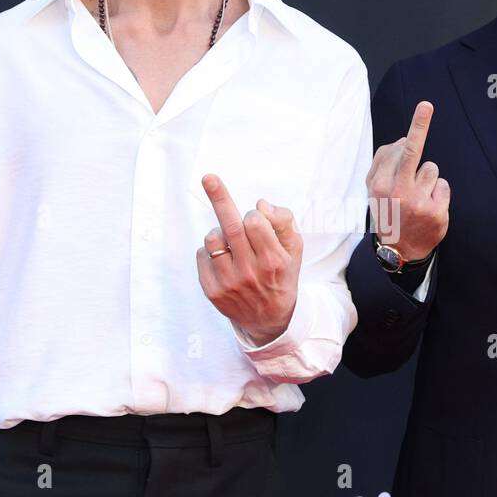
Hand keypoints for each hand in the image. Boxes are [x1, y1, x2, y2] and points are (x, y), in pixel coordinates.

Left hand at [196, 175, 302, 344]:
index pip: (256, 223)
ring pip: (213, 239)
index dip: (254, 216)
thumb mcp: (294, 250)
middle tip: (208, 177)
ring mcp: (229, 283)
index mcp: (273, 261)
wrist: (271, 319)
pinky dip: (210, 251)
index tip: (256, 220)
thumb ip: (283, 222)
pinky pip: (202, 255)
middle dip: (219, 197)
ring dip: (220, 232)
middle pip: (230, 226)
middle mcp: (251, 273)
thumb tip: (260, 204)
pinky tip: (223, 259)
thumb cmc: (282, 275)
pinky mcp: (212, 291)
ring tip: (231, 243)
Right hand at [366, 100, 449, 261]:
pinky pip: (443, 186)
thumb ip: (382, 165)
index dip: (413, 132)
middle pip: (411, 151)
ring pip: (431, 169)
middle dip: (419, 125)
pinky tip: (430, 205)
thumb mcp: (374, 191)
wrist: (399, 250)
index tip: (425, 108)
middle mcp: (396, 192)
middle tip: (426, 106)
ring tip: (419, 195)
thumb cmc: (388, 212)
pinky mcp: (434, 211)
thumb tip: (400, 141)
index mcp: (379, 185)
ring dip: (429, 178)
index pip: (395, 150)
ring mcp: (416, 202)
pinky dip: (439, 192)